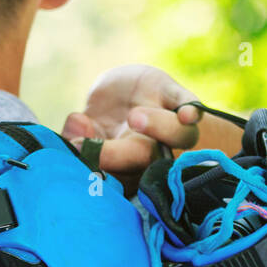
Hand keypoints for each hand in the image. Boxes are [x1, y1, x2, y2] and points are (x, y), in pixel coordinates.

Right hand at [61, 64, 203, 191]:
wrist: (120, 92)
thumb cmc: (100, 121)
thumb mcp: (83, 128)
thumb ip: (77, 133)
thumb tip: (74, 128)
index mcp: (129, 164)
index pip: (119, 174)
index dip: (99, 167)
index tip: (76, 155)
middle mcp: (153, 149)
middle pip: (146, 158)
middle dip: (119, 155)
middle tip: (94, 147)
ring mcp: (168, 123)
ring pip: (177, 134)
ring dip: (158, 128)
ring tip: (134, 118)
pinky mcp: (173, 94)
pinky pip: (187, 103)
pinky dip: (191, 109)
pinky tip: (189, 115)